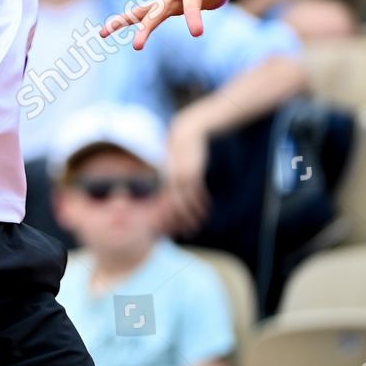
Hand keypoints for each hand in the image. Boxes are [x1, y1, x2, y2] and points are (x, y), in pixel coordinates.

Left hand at [162, 112, 210, 236]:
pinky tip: (205, 211)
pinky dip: (201, 202)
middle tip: (184, 234)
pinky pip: (197, 191)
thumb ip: (170, 179)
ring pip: (186, 201)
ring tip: (197, 226)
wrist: (186, 132)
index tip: (169, 229)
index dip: (166, 217)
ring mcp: (181, 175)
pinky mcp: (194, 171)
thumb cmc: (178, 150)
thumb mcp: (171, 165)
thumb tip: (169, 194)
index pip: (163, 202)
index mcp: (161, 177)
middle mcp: (169, 178)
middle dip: (179, 221)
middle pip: (173, 205)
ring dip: (192, 215)